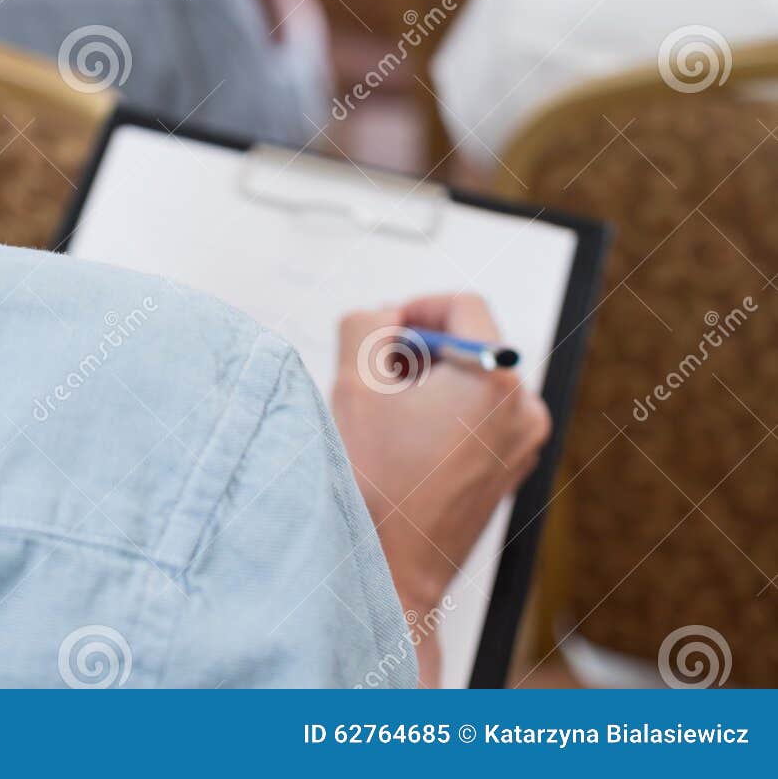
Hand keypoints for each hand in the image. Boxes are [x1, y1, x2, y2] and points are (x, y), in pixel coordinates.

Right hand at [332, 293, 549, 681]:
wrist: (390, 572)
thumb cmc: (374, 486)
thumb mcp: (355, 382)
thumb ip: (368, 323)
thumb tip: (387, 315)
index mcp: (496, 380)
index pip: (463, 306)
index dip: (417, 306)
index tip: (386, 327)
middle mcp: (523, 410)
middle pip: (471, 342)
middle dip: (420, 348)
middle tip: (377, 373)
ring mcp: (522, 443)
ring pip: (475, 378)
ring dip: (430, 380)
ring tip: (388, 413)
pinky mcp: (511, 468)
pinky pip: (482, 415)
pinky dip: (447, 411)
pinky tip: (407, 440)